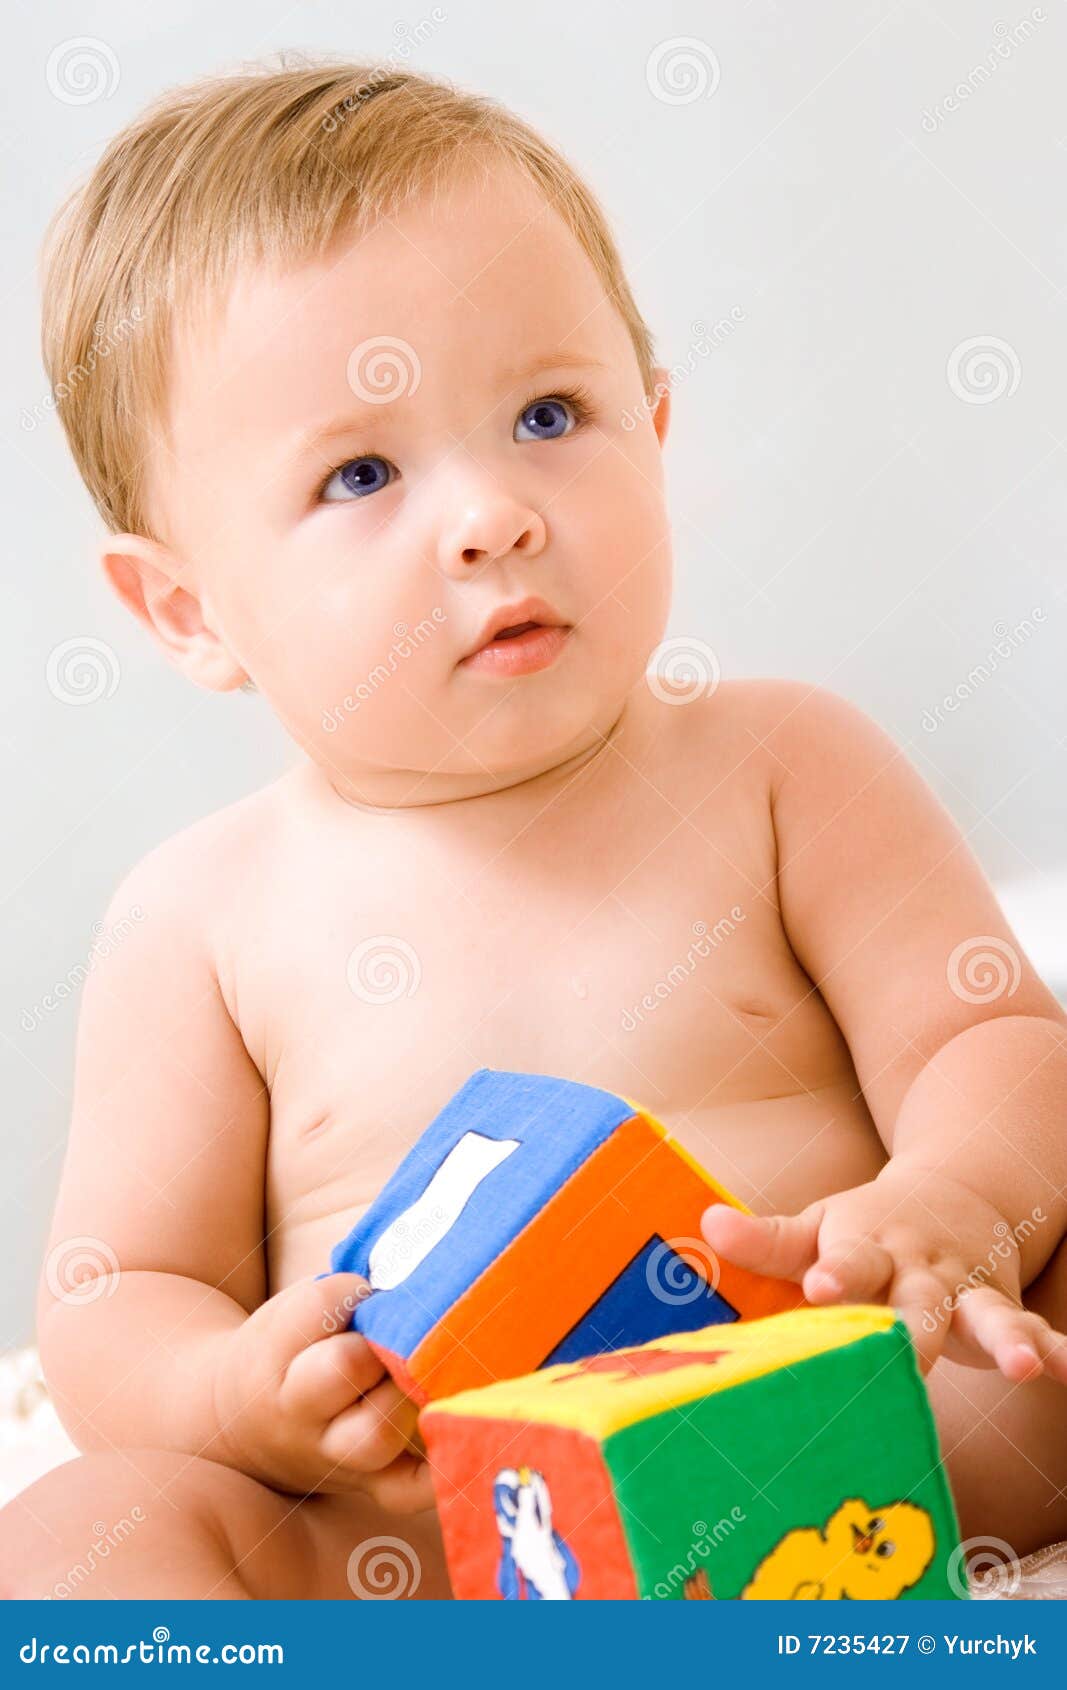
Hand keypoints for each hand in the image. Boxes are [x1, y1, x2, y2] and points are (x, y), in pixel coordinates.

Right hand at [212, 1273, 433, 1509]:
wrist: (243, 1427)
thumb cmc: (286, 1351)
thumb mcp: (292, 1312)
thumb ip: (342, 1296)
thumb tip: (414, 1271)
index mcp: (274, 1355)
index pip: (320, 1307)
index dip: (352, 1288)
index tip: (363, 1288)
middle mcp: (299, 1411)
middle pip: (343, 1370)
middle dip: (379, 1342)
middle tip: (395, 1334)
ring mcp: (335, 1455)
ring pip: (378, 1433)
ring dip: (411, 1394)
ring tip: (425, 1372)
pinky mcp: (371, 1485)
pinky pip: (409, 1490)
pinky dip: (440, 1469)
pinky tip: (464, 1434)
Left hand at [700, 1162, 1066, 1385]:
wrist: (951, 1198)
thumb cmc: (864, 1228)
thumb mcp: (819, 1225)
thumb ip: (768, 1240)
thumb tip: (707, 1223)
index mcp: (868, 1248)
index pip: (849, 1260)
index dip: (835, 1272)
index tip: (821, 1285)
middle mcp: (921, 1271)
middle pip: (919, 1302)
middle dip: (915, 1329)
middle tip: (908, 1354)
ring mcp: (967, 1294)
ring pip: (990, 1317)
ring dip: (1008, 1340)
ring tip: (1024, 1367)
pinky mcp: (1002, 1313)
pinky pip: (1038, 1333)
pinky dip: (1059, 1354)